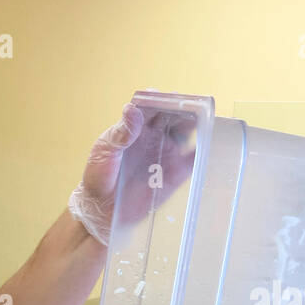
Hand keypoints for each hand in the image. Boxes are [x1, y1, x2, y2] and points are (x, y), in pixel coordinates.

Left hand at [69, 100, 195, 245]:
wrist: (102, 209)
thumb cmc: (98, 177)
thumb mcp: (104, 153)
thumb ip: (120, 133)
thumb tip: (131, 109)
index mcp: (136, 126)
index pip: (152, 105)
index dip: (159, 98)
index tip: (164, 96)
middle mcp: (154, 135)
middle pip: (174, 114)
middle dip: (183, 107)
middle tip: (189, 105)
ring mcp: (166, 152)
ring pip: (186, 131)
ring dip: (195, 123)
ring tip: (201, 119)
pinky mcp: (174, 172)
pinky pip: (191, 159)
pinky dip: (200, 151)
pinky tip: (206, 144)